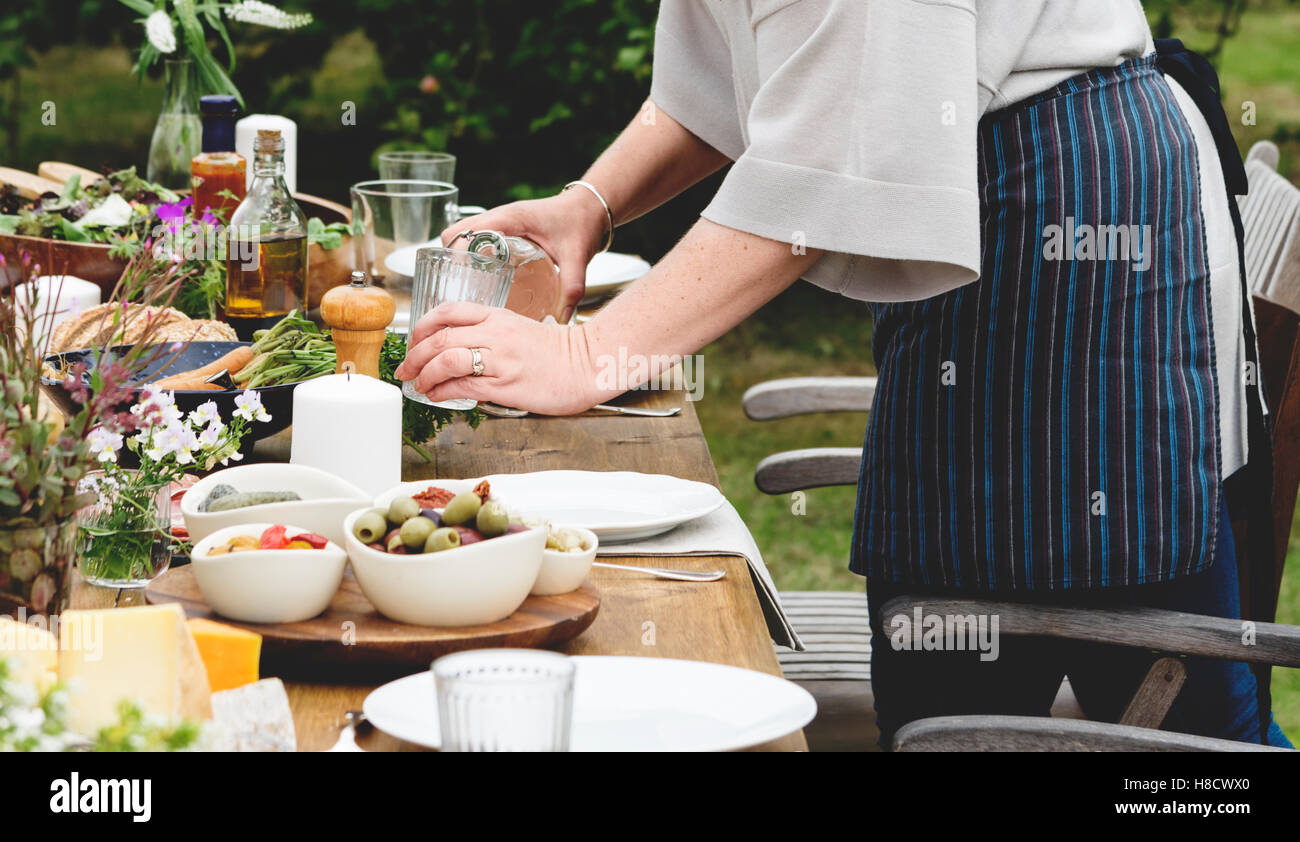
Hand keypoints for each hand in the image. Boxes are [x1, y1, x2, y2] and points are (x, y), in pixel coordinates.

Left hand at [394, 301, 598, 414]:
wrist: (589, 364)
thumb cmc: (559, 352)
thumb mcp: (519, 331)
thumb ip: (490, 336)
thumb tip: (461, 354)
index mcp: (498, 316)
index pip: (447, 311)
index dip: (421, 326)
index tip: (412, 340)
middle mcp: (496, 333)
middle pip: (440, 337)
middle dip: (414, 355)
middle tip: (405, 368)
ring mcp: (500, 359)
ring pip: (447, 360)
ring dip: (425, 374)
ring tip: (419, 384)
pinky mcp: (506, 385)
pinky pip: (464, 385)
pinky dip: (443, 391)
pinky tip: (438, 395)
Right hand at [441, 189, 607, 320]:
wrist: (590, 207)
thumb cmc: (582, 222)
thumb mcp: (577, 257)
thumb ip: (571, 288)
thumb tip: (562, 319)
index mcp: (510, 219)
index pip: (465, 232)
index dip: (456, 257)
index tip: (461, 282)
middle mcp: (499, 216)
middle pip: (454, 235)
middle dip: (452, 262)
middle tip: (464, 289)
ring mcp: (500, 221)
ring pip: (462, 236)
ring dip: (460, 259)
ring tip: (470, 288)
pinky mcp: (504, 228)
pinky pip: (476, 239)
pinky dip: (472, 256)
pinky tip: (484, 279)